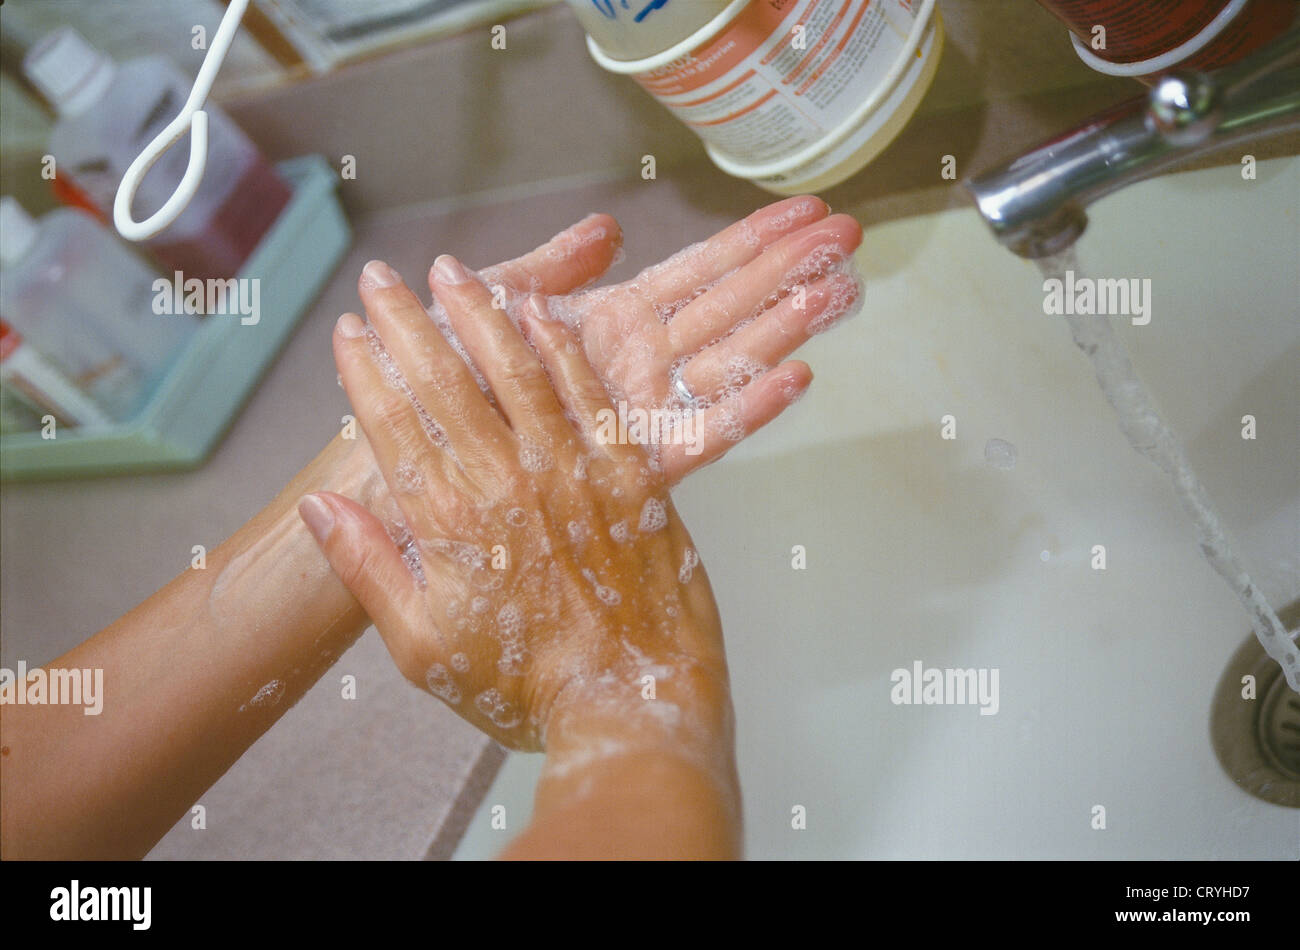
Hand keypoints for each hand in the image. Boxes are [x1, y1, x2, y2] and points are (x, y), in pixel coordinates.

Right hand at [299, 259, 729, 754]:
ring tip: (450, 273)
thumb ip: (369, 570)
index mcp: (450, 524)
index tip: (347, 333)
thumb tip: (320, 509)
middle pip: (446, 382)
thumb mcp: (422, 649)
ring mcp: (572, 472)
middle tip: (381, 278)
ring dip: (479, 315)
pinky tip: (541, 311)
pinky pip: (591, 394)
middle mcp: (507, 483)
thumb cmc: (525, 689)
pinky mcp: (629, 475)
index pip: (393, 425)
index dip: (365, 372)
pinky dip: (562, 348)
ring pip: (516, 370)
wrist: (632, 706)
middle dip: (407, 323)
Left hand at [441, 197, 862, 480]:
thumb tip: (607, 227)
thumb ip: (549, 270)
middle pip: (728, 307)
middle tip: (851, 233)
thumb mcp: (493, 308)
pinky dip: (746, 409)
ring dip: (785, 320)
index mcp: (612, 328)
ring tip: (843, 283)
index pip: (697, 274)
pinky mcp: (631, 469)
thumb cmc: (437, 395)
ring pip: (727, 359)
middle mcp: (636, 368)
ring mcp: (639, 416)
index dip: (753, 240)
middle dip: (788, 267)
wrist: (409, 474)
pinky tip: (796, 378)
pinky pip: (697, 437)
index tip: (807, 210)